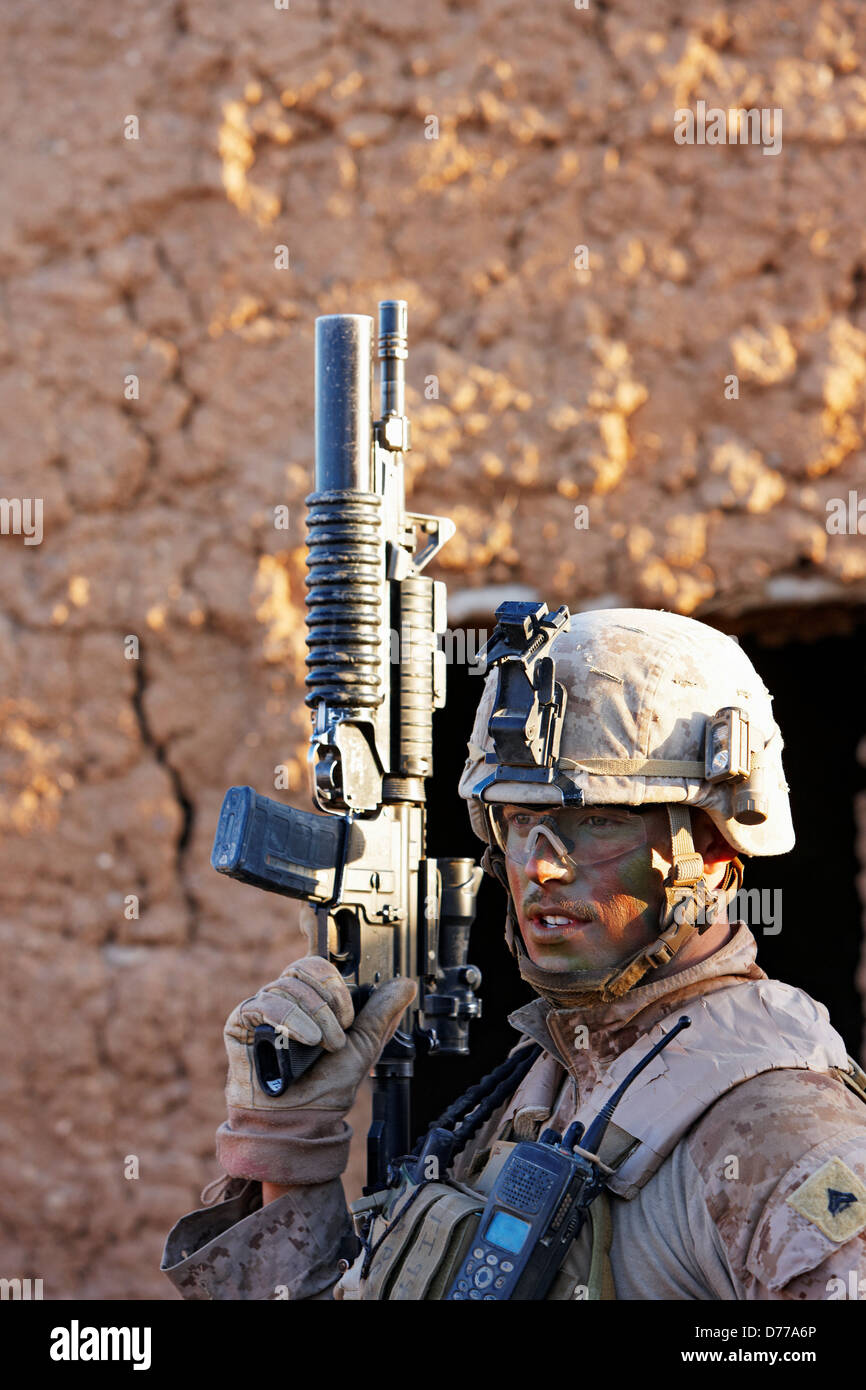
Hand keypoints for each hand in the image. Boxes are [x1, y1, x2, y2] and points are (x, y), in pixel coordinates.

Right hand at [216, 957, 415, 1185]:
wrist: (298, 1124)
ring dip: (315, 1015)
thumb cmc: (325, 1091)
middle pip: (305, 968)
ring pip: (288, 985)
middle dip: (331, 997)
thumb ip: (380, 1014)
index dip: (323, 955)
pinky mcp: (241, 1022)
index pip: (317, 964)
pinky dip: (291, 1018)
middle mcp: (286, 1000)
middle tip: (342, 1029)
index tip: (332, 960)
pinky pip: (265, 1002)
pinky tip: (306, 1039)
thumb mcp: (363, 1047)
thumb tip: (405, 984)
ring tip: (324, 1045)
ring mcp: (262, 1009)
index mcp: (312, 1002)